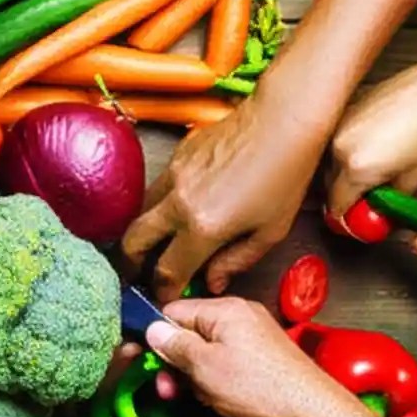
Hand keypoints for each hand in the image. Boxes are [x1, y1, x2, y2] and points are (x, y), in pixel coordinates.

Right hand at [122, 94, 325, 302]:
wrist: (282, 120)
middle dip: (130, 266)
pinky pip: (155, 189)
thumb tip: (211, 281)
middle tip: (137, 276)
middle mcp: (178, 204)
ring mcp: (172, 177)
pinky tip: (177, 211)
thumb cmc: (285, 175)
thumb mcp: (270, 232)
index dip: (163, 291)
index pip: (166, 272)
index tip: (166, 297)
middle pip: (133, 244)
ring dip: (142, 235)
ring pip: (139, 215)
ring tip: (155, 246)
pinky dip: (158, 207)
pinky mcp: (175, 158)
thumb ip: (235, 262)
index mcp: (202, 228)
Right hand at [144, 297, 361, 416]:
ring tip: (200, 398)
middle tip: (169, 392)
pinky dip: (216, 376)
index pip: (172, 311)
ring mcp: (254, 332)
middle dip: (175, 361)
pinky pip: (227, 357)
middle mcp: (240, 313)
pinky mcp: (264, 353)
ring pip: (207, 348)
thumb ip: (174, 345)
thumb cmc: (254, 388)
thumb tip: (151, 328)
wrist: (313, 412)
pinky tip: (219, 396)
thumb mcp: (204, 367)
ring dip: (195, 373)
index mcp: (223, 309)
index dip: (155, 337)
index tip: (146, 365)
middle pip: (189, 331)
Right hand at [326, 38, 416, 219]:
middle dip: (346, 196)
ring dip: (345, 172)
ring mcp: (340, 125)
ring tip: (375, 169)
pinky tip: (374, 146)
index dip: (348, 220)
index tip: (358, 223)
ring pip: (331, 163)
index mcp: (356, 167)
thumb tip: (376, 214)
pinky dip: (349, 150)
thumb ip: (389, 202)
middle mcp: (340, 147)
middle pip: (329, 186)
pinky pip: (338, 140)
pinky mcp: (346, 109)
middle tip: (369, 201)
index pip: (337, 207)